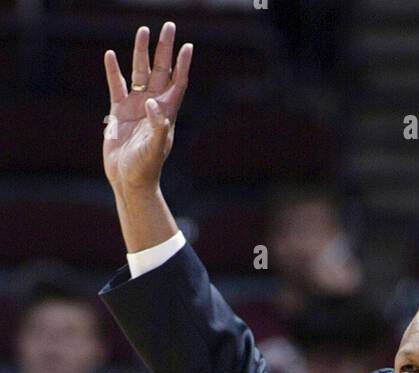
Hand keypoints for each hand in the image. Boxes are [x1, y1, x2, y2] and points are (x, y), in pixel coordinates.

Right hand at [103, 21, 191, 194]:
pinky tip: (111, 55)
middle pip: (160, 71)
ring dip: (141, 53)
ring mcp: (136, 107)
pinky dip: (113, 71)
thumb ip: (157, 126)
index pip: (177, 83)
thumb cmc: (146, 167)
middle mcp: (153, 106)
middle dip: (163, 50)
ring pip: (139, 73)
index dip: (182, 65)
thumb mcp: (155, 148)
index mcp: (166, 113)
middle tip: (168, 26)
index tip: (187, 46)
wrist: (128, 180)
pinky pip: (116, 85)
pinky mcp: (118, 112)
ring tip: (143, 31)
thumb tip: (153, 103)